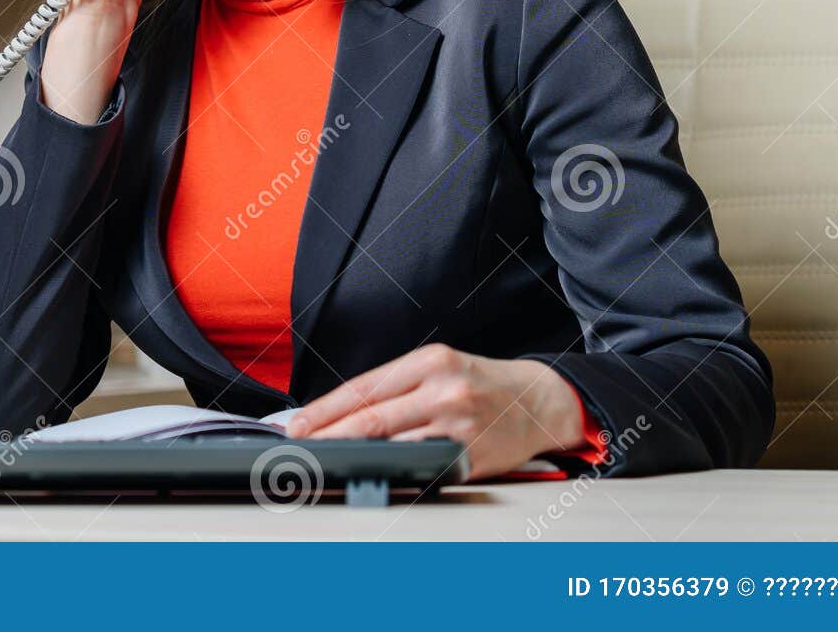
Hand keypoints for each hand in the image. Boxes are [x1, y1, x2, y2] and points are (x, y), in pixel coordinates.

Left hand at [283, 343, 584, 480]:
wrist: (541, 400)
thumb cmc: (484, 385)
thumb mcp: (441, 368)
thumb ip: (398, 388)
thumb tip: (343, 413)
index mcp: (430, 361)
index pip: (363, 387)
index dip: (324, 409)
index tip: (296, 423)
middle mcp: (443, 389)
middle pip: (371, 417)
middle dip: (327, 435)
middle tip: (299, 447)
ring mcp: (458, 423)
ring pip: (392, 445)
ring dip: (353, 456)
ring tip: (324, 463)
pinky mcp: (471, 455)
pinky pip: (422, 466)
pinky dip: (393, 472)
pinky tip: (371, 475)